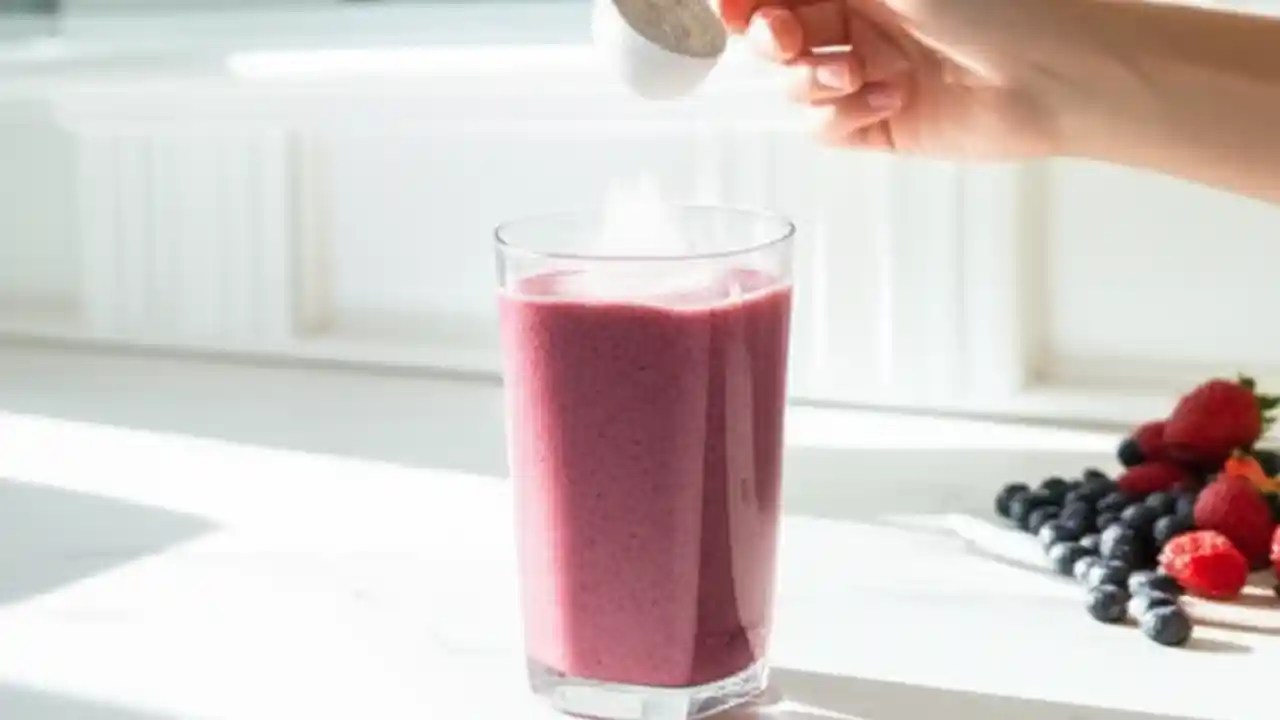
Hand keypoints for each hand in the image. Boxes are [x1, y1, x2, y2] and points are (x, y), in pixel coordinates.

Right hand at [718, 0, 1074, 157]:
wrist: (1056, 72)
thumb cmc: (997, 2)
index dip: (743, 2)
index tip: (729, 7)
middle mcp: (858, 20)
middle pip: (771, 33)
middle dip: (768, 36)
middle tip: (784, 36)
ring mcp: (866, 72)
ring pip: (792, 84)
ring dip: (810, 80)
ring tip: (853, 73)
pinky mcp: (878, 124)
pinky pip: (823, 127)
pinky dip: (841, 116)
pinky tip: (886, 98)